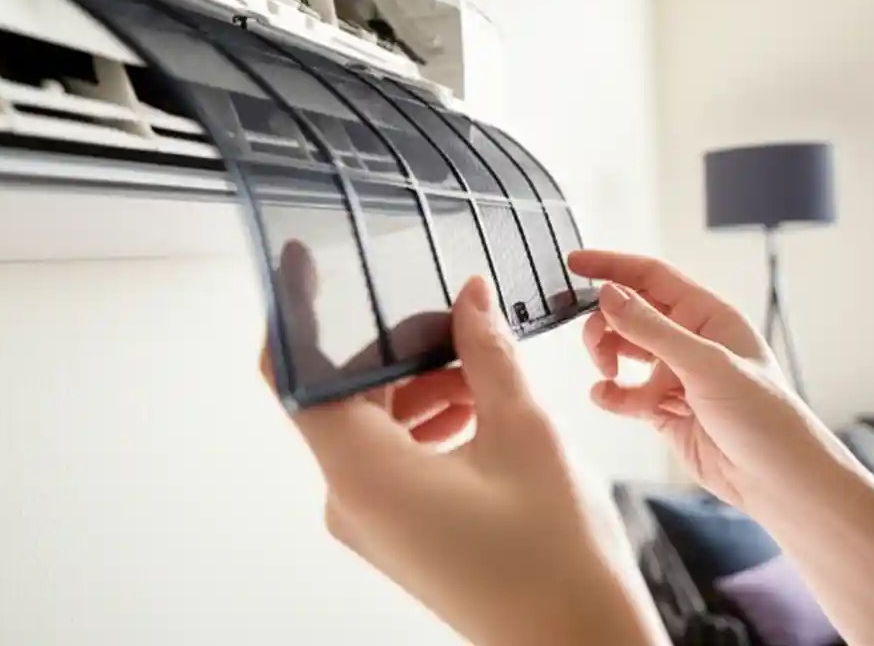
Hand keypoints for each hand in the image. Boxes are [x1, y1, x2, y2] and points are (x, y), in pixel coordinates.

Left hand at [262, 276, 660, 645]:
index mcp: (364, 474)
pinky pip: (393, 457)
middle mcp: (352, 500)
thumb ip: (487, 353)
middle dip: (391, 347)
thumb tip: (469, 297)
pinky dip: (425, 421)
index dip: (295, 314)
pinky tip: (478, 402)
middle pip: (343, 396)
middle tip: (445, 309)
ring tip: (479, 362)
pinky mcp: (399, 531)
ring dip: (418, 384)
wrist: (578, 642)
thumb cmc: (556, 558)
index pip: (297, 377)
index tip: (303, 265)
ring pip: (374, 426)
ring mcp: (374, 519)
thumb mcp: (525, 433)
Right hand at [569, 250, 848, 512]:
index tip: (574, 264)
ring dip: (607, 358)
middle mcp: (690, 341)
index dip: (612, 267)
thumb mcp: (705, 364)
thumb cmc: (762, 415)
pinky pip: (625, 393)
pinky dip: (610, 395)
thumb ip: (652, 330)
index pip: (652, 277)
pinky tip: (607, 399)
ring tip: (609, 377)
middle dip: (605, 324)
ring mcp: (676, 376)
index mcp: (708, 316)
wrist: (777, 479)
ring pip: (624, 352)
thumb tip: (608, 294)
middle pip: (631, 314)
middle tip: (597, 346)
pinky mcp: (664, 411)